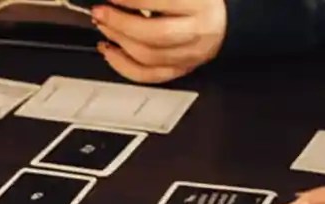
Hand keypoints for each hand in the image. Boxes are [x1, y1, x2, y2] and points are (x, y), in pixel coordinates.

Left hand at [92, 0, 225, 83]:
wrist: (223, 19)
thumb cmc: (196, 2)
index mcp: (201, 4)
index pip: (163, 2)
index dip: (132, 0)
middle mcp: (198, 32)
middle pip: (154, 35)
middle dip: (120, 24)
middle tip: (100, 13)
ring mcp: (189, 55)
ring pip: (148, 57)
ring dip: (118, 42)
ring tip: (104, 26)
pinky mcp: (179, 70)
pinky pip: (147, 76)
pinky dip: (122, 65)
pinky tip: (109, 51)